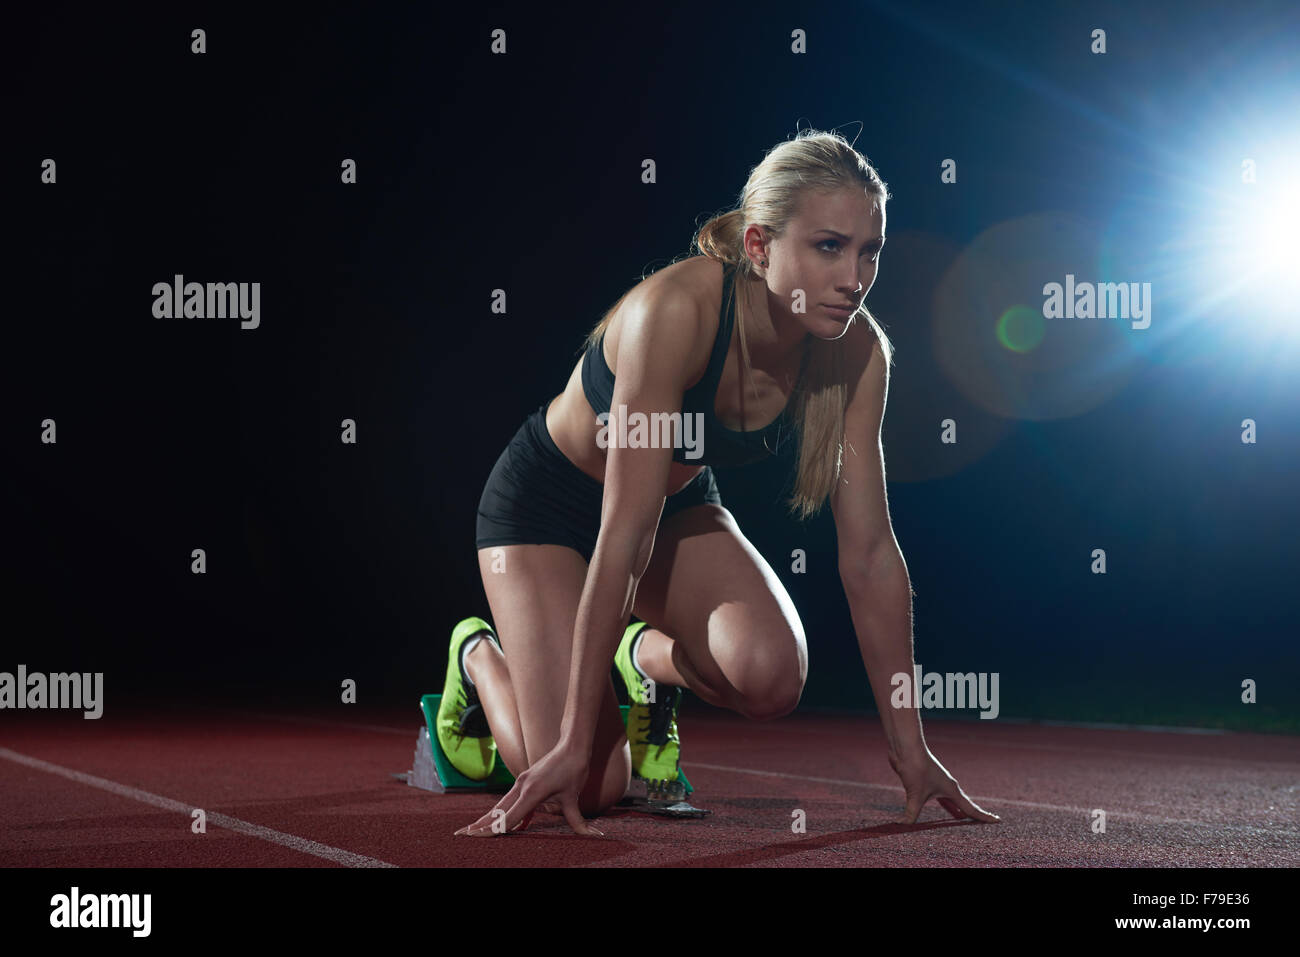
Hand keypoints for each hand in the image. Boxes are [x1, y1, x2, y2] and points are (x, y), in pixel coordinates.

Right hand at [454, 742, 601, 836]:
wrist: (572, 746)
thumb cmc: (573, 769)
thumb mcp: (574, 798)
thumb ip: (578, 821)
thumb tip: (594, 836)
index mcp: (531, 792)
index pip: (507, 818)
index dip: (491, 830)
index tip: (474, 836)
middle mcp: (521, 787)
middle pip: (496, 811)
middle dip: (478, 824)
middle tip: (460, 835)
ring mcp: (521, 783)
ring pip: (500, 805)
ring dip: (487, 818)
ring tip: (472, 830)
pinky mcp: (525, 782)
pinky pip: (511, 801)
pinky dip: (506, 813)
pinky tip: (510, 826)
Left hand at [889, 748, 1000, 824]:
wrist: (905, 748)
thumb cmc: (916, 767)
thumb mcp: (915, 794)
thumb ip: (912, 812)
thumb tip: (904, 826)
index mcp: (951, 790)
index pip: (971, 808)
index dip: (984, 816)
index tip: (998, 821)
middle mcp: (947, 787)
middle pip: (963, 805)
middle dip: (972, 815)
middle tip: (982, 825)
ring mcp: (937, 783)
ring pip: (950, 800)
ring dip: (955, 810)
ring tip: (960, 819)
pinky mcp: (925, 781)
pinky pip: (937, 797)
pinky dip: (941, 804)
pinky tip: (939, 807)